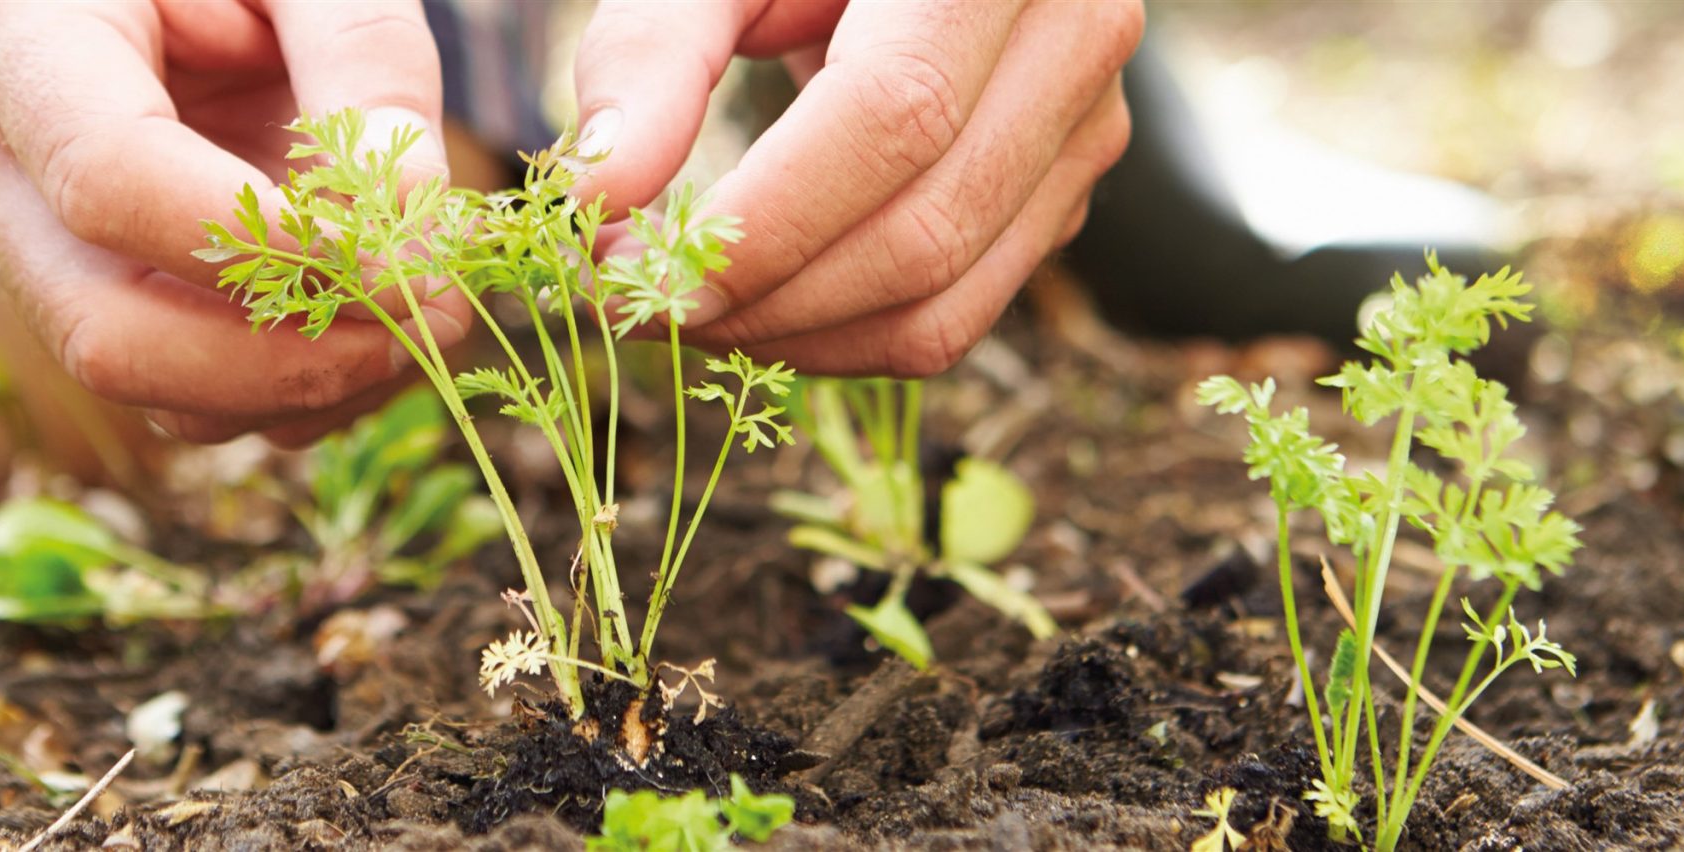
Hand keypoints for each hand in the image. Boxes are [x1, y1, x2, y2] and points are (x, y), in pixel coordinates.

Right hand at [0, 0, 466, 446]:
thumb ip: (366, 59)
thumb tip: (411, 231)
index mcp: (15, 24)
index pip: (111, 179)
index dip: (269, 245)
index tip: (405, 261)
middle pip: (104, 325)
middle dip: (287, 357)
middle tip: (434, 320)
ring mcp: (28, 232)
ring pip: (144, 382)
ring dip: (304, 387)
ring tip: (429, 316)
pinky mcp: (92, 284)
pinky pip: (181, 392)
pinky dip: (296, 391)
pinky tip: (384, 326)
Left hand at [569, 0, 1140, 375]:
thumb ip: (653, 52)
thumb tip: (595, 198)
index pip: (895, 119)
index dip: (761, 219)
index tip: (625, 267)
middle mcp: (1074, 40)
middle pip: (924, 234)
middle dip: (758, 300)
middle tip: (630, 301)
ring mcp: (1088, 128)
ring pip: (946, 305)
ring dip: (793, 339)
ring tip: (681, 309)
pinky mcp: (1063, 193)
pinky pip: (957, 314)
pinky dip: (840, 335)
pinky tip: (754, 302)